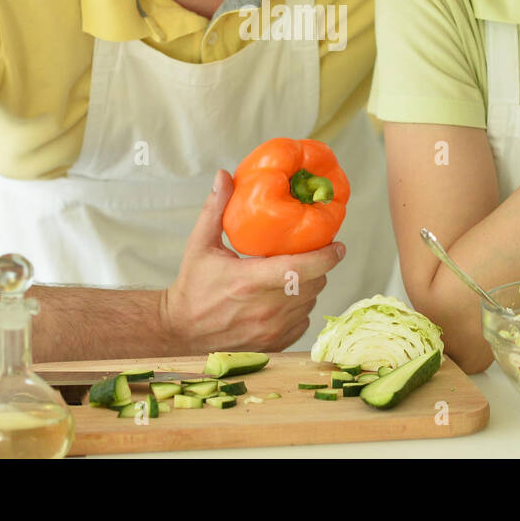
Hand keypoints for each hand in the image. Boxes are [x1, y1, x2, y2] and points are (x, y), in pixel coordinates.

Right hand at [162, 170, 345, 352]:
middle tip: (309, 254)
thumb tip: (224, 175)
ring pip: (310, 302)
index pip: (300, 269)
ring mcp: (271, 331)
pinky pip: (302, 321)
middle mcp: (265, 309)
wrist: (181, 332)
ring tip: (295, 274)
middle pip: (313, 284)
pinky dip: (299, 307)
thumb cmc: (193, 287)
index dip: (326, 256)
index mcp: (249, 282)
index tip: (338, 245)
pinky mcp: (274, 344)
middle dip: (317, 267)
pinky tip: (284, 297)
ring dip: (309, 286)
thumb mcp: (200, 244)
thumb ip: (215, 209)